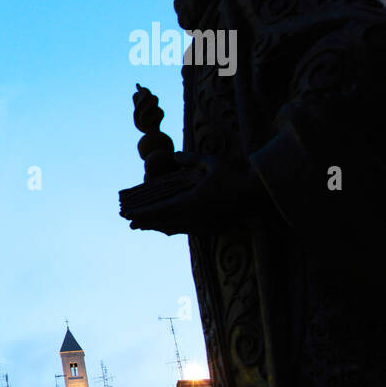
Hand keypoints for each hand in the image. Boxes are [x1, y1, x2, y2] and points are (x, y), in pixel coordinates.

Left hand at [126, 152, 258, 234]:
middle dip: (144, 222)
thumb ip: (192, 159)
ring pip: (173, 228)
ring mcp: (202, 225)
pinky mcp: (211, 229)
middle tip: (129, 223)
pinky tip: (167, 230)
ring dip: (157, 227)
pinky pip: (185, 231)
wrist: (259, 197)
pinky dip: (172, 229)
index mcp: (190, 202)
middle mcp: (193, 217)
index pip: (159, 210)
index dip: (141, 213)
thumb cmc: (235, 177)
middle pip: (162, 222)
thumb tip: (175, 155)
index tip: (127, 214)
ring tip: (144, 227)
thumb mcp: (212, 163)